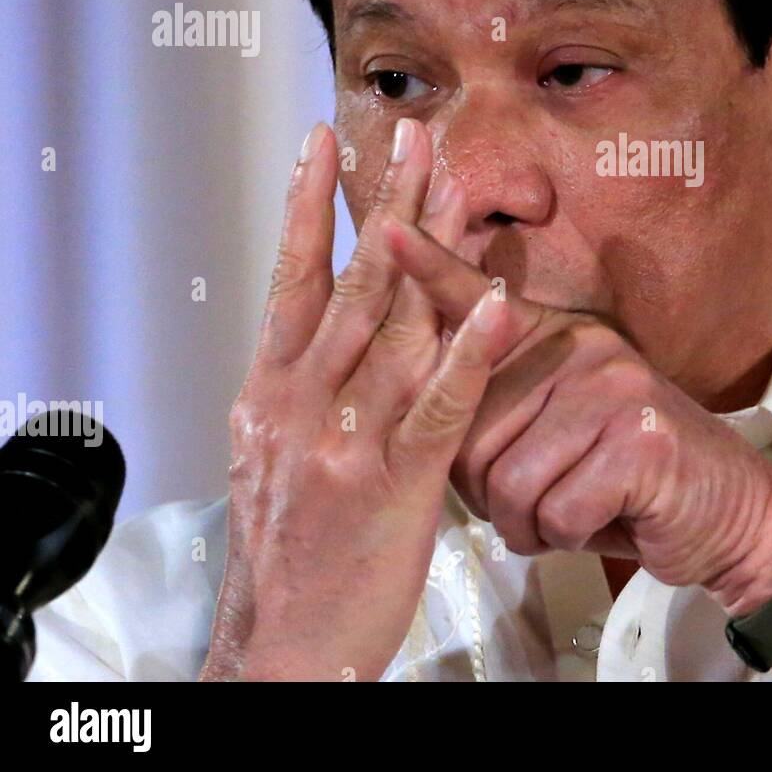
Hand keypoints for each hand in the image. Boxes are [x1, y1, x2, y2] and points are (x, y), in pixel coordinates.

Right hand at [200, 119, 512, 681]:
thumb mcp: (272, 450)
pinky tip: (496, 304)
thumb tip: (328, 324)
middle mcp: (301, 400)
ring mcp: (345, 438)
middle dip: (385, 202)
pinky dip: (469, 351)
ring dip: (430, 249)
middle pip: (351, 281)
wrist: (284, 642)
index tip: (326, 143)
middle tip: (414, 134)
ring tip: (456, 187)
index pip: (292, 277)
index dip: (309, 205)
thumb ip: (303, 383)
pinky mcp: (394, 482)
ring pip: (393, 324)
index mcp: (271, 389)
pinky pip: (439, 405)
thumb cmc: (288, 547)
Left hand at [384, 205, 771, 615]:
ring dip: (529, 522)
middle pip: (469, 434)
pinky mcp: (640, 440)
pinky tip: (603, 519)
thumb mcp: (559, 423)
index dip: (427, 266)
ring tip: (572, 509)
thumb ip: (504, 402)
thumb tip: (434, 413)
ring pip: (507, 482)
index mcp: (553, 336)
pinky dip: (568, 536)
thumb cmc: (622, 475)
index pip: (479, 298)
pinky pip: (555, 511)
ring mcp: (612, 387)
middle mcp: (580, 346)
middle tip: (542, 495)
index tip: (382, 227)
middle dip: (490, 491)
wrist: (727, 510)